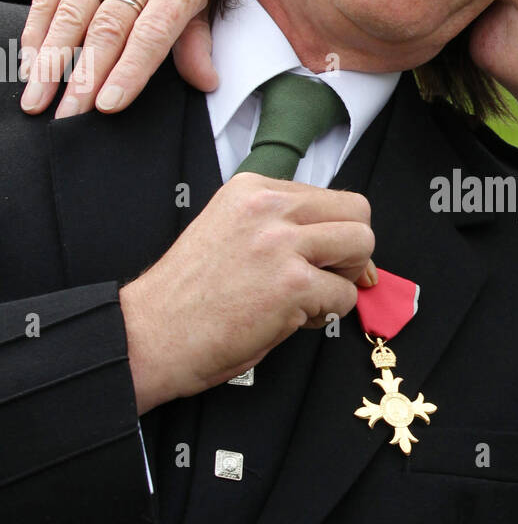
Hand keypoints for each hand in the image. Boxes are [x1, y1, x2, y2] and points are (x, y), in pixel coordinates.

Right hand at [20, 0, 214, 119]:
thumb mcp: (204, 4)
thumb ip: (197, 43)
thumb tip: (206, 82)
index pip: (152, 33)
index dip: (129, 71)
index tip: (108, 105)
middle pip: (108, 27)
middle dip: (85, 76)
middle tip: (68, 116)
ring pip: (72, 11)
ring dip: (51, 59)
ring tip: (38, 98)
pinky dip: (38, 30)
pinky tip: (31, 63)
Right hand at [121, 176, 374, 412]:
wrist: (149, 334)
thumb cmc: (187, 296)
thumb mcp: (231, 233)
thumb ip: (279, 226)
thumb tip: (339, 240)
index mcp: (251, 190)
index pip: (329, 196)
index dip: (335, 232)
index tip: (324, 258)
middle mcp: (268, 207)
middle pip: (357, 212)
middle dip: (352, 250)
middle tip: (326, 277)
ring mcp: (281, 243)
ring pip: (362, 245)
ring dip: (345, 278)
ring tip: (311, 297)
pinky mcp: (292, 284)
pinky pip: (345, 295)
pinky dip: (329, 314)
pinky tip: (292, 319)